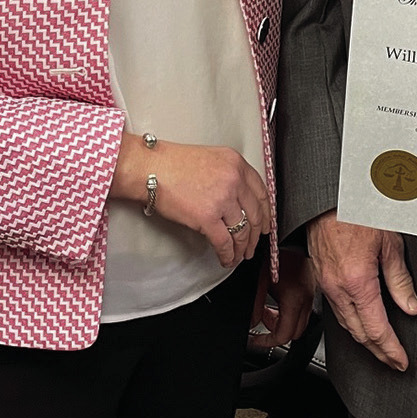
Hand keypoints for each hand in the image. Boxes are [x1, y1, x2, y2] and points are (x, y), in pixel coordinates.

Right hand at [109, 136, 269, 267]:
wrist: (150, 168)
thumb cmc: (172, 163)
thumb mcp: (211, 158)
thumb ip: (228, 175)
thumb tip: (237, 200)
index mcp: (236, 163)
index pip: (262, 193)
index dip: (266, 213)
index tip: (265, 224)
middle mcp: (234, 180)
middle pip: (255, 214)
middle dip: (256, 235)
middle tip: (253, 244)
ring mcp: (222, 199)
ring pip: (242, 231)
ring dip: (242, 248)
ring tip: (239, 255)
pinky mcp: (207, 218)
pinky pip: (224, 242)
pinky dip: (227, 255)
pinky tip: (226, 259)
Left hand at [250, 247, 315, 347]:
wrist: (290, 234)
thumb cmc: (277, 251)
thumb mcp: (259, 280)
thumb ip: (254, 306)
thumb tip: (251, 323)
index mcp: (294, 300)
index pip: (283, 336)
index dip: (266, 341)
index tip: (255, 339)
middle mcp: (306, 300)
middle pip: (294, 333)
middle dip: (275, 332)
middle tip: (261, 322)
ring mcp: (310, 294)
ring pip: (300, 323)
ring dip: (282, 322)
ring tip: (267, 308)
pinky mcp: (310, 288)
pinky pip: (302, 310)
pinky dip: (288, 312)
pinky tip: (277, 299)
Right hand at [306, 210, 416, 370]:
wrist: (329, 197)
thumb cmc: (357, 210)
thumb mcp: (389, 242)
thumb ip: (400, 279)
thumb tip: (410, 307)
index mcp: (357, 282)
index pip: (376, 330)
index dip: (391, 350)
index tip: (401, 361)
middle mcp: (338, 288)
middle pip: (359, 334)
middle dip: (378, 352)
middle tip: (394, 361)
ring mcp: (326, 285)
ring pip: (345, 325)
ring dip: (364, 340)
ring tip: (381, 348)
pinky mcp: (320, 278)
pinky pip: (335, 310)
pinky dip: (351, 323)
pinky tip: (360, 323)